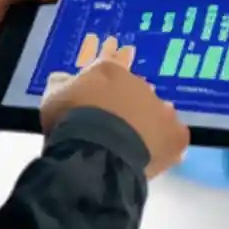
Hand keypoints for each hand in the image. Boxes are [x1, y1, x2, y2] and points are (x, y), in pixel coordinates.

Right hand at [42, 49, 189, 179]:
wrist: (94, 152)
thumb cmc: (71, 122)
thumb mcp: (53, 98)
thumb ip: (61, 85)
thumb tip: (62, 79)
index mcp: (111, 70)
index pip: (109, 76)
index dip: (101, 94)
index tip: (93, 109)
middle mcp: (142, 83)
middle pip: (135, 94)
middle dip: (125, 110)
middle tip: (111, 131)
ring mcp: (162, 108)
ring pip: (157, 114)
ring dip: (146, 127)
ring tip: (130, 147)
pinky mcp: (176, 134)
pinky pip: (174, 138)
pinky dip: (165, 147)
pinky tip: (152, 157)